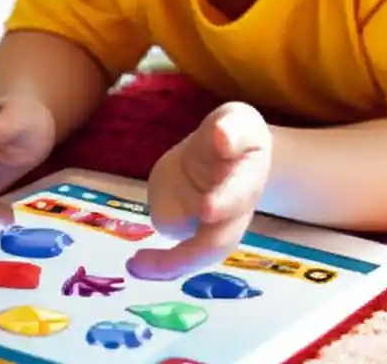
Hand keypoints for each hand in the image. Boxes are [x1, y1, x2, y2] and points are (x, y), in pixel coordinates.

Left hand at [126, 102, 272, 280]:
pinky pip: (183, 258)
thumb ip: (232, 128)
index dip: (225, 199)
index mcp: (249, 175)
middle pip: (224, 234)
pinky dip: (161, 265)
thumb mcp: (236, 120)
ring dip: (175, 261)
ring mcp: (220, 228)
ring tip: (140, 264)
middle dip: (199, 244)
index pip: (241, 187)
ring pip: (203, 252)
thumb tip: (222, 137)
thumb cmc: (232, 134)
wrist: (226, 155)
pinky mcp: (197, 236)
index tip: (206, 208)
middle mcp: (239, 211)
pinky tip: (137, 265)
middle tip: (191, 225)